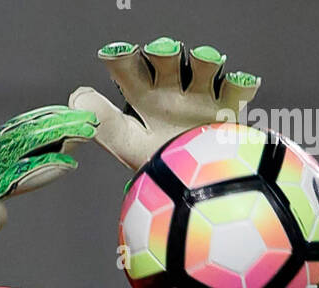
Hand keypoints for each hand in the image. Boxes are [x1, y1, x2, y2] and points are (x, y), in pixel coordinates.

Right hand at [0, 105, 97, 287]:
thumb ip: (13, 175)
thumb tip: (34, 168)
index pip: (23, 126)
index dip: (50, 117)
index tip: (75, 112)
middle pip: (29, 130)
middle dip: (60, 122)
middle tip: (87, 118)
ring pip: (28, 146)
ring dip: (59, 138)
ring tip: (85, 134)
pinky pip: (23, 175)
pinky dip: (46, 169)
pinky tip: (69, 166)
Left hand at [69, 37, 260, 173]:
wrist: (191, 203)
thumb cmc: (158, 173)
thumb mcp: (125, 144)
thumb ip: (100, 121)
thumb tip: (78, 98)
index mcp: (143, 100)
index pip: (128, 67)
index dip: (122, 57)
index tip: (117, 57)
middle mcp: (171, 95)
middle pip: (166, 58)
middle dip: (163, 52)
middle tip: (161, 57)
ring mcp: (201, 101)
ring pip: (203, 63)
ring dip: (202, 59)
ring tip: (200, 66)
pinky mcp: (228, 113)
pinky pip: (238, 88)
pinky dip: (240, 83)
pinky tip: (236, 84)